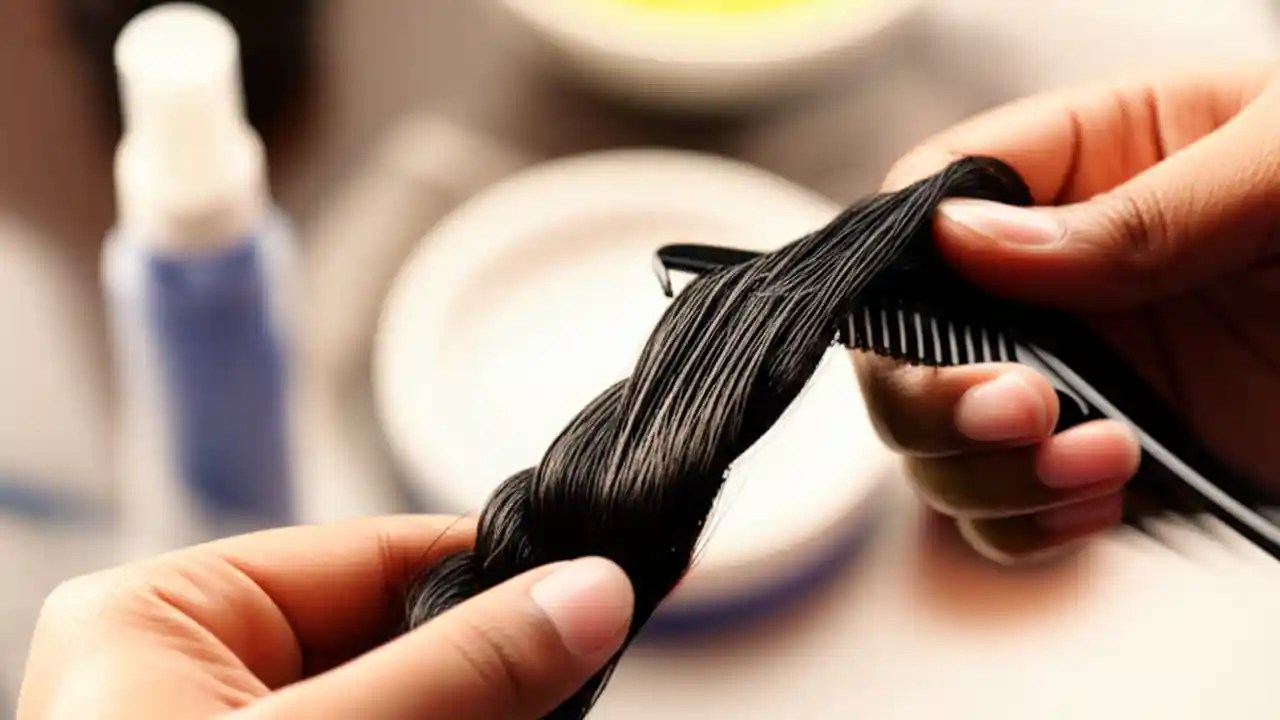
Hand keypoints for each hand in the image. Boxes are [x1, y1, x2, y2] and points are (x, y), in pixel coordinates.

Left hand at [17, 516, 633, 718]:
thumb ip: (458, 672)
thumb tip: (587, 596)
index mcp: (162, 620)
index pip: (370, 555)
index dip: (490, 571)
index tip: (594, 590)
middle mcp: (194, 682)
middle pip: (397, 638)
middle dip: (485, 676)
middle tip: (573, 680)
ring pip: (408, 709)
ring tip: (541, 718)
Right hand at [859, 66, 1279, 562]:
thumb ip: (1139, 210)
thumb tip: (966, 240)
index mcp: (1088, 165)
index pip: (932, 194)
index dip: (901, 261)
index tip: (940, 317)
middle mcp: (1059, 276)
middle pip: (905, 337)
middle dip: (930, 392)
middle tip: (1016, 414)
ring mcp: (1081, 373)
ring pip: (941, 437)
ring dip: (980, 472)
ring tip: (1088, 467)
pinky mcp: (1113, 460)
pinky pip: (1009, 507)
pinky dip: (1023, 525)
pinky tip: (1092, 504)